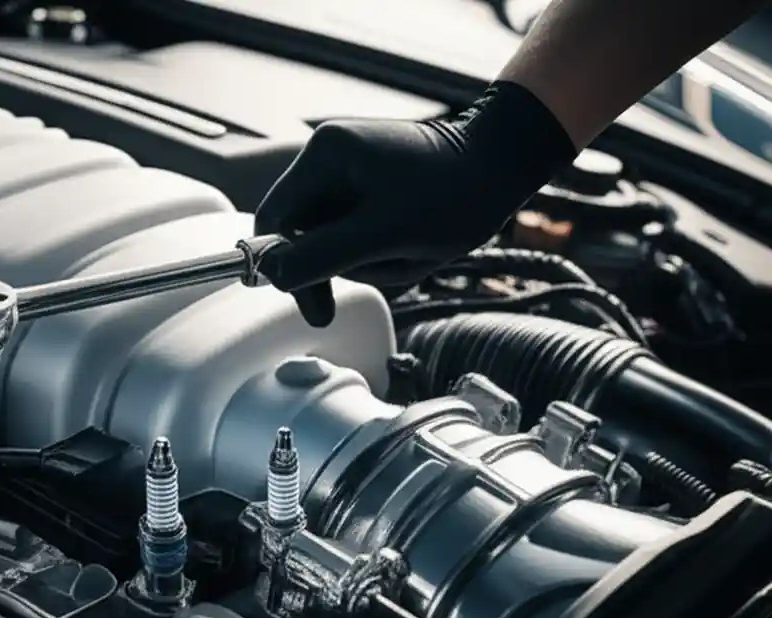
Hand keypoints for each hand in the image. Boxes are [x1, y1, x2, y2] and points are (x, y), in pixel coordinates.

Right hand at [256, 82, 576, 326]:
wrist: (507, 165)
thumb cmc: (454, 193)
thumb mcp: (383, 234)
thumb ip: (322, 256)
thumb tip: (272, 276)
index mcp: (323, 154)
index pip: (273, 220)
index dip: (283, 264)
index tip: (315, 300)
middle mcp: (329, 156)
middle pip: (302, 232)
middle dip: (340, 262)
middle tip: (383, 272)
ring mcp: (349, 170)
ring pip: (331, 238)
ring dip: (365, 260)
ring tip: (409, 253)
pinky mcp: (371, 185)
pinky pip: (355, 232)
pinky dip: (379, 250)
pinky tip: (411, 246)